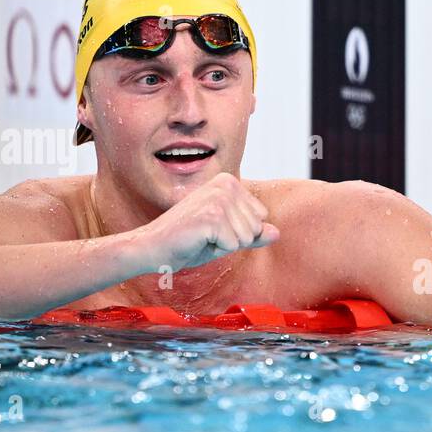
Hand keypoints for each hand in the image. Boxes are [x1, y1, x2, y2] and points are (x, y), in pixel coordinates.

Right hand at [131, 172, 279, 272]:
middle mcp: (225, 184)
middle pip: (255, 227)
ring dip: (224, 244)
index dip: (239, 232)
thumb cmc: (189, 241)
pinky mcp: (211, 216)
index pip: (260, 217)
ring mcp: (218, 198)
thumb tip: (277, 233)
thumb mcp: (227, 236)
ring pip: (246, 237)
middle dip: (233, 239)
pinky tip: (197, 240)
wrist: (154, 247)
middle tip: (206, 235)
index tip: (214, 229)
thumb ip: (252, 234)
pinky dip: (217, 249)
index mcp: (229, 182)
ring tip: (201, 237)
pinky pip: (233, 244)